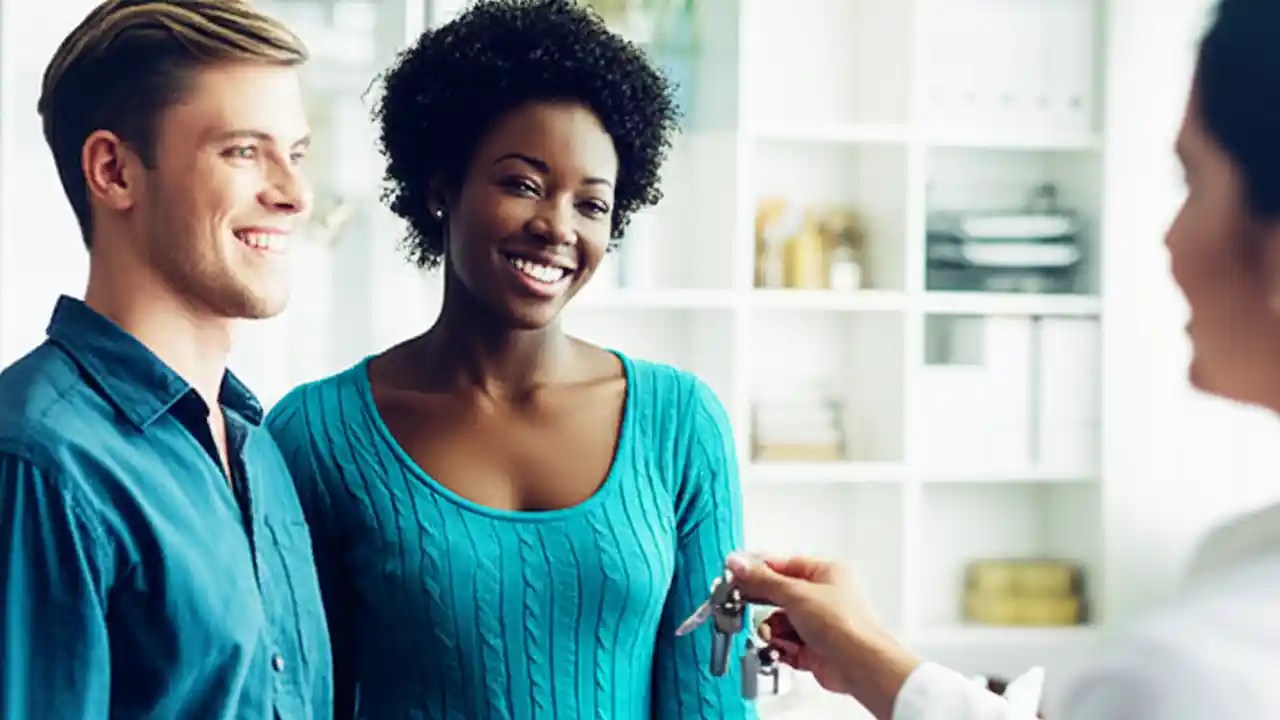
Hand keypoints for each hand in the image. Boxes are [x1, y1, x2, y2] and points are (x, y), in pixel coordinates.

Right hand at [726, 553, 919, 719]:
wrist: (859, 665)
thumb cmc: (844, 624)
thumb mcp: (795, 594)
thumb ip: (763, 579)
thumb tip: (740, 563)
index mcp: (825, 573)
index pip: (783, 564)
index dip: (757, 569)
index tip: (735, 573)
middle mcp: (823, 597)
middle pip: (779, 594)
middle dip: (762, 602)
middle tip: (741, 602)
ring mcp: (818, 624)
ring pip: (779, 622)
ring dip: (772, 630)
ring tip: (776, 634)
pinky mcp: (813, 648)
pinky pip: (785, 643)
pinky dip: (781, 647)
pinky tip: (783, 648)